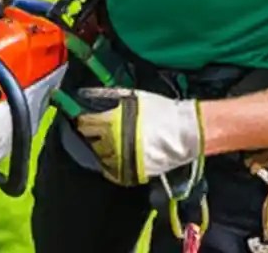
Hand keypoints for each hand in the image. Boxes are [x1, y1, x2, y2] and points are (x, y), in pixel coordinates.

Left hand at [73, 88, 204, 186]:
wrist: (186, 131)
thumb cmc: (162, 110)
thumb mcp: (134, 97)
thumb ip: (111, 97)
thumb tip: (90, 95)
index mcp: (112, 122)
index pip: (86, 122)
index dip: (82, 119)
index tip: (82, 118)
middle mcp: (113, 143)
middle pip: (90, 141)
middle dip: (91, 135)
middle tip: (93, 130)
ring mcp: (122, 160)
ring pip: (100, 157)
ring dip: (100, 150)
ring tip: (105, 143)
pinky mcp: (131, 172)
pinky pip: (112, 172)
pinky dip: (110, 165)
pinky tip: (113, 158)